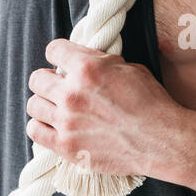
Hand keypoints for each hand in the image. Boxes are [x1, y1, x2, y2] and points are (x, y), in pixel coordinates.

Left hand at [25, 39, 181, 176]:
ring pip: (33, 105)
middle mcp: (72, 93)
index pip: (53, 50)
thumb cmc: (151, 103)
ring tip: (56, 107)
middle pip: (37, 79)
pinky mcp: (65, 146)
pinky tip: (52, 125)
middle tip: (58, 86)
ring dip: (44, 103)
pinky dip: (40, 126)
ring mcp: (66, 121)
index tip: (62, 61)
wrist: (161, 141)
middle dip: (47, 79)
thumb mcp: (129, 69)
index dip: (58, 54)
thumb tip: (81, 59)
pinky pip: (34, 131)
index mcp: (87, 68)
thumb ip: (99, 62)